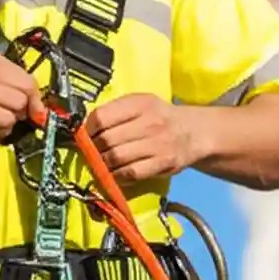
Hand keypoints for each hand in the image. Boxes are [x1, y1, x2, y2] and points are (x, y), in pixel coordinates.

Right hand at [0, 47, 46, 137]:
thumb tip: (25, 96)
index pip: (24, 74)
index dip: (33, 94)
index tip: (33, 107)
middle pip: (26, 88)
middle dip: (28, 106)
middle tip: (19, 118)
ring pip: (19, 105)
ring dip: (14, 118)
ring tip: (0, 123)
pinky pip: (5, 119)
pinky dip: (4, 128)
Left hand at [84, 94, 201, 183]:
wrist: (194, 132)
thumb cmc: (160, 117)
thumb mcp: (141, 104)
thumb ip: (115, 111)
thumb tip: (84, 129)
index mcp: (140, 103)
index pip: (102, 117)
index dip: (87, 129)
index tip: (85, 136)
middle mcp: (150, 122)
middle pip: (107, 139)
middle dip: (94, 148)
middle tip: (93, 152)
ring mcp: (158, 144)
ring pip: (116, 158)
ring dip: (103, 163)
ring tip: (103, 162)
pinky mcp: (163, 163)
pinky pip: (130, 173)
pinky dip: (117, 176)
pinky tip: (116, 172)